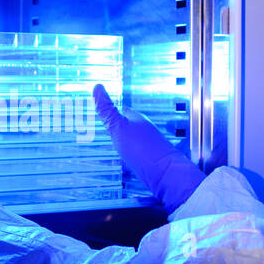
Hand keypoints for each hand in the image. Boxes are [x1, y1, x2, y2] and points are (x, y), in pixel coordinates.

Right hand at [93, 83, 203, 211]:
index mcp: (138, 120)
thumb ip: (107, 111)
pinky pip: (136, 156)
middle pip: (129, 126)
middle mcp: (145, 132)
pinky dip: (129, 156)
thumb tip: (97, 87)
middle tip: (107, 126)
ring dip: (124, 142)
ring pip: (133, 141)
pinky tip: (125, 162)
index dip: (113, 110)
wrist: (165, 175)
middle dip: (118, 126)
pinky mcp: (150, 164)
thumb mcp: (118, 128)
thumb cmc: (144, 150)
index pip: (124, 111)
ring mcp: (149, 148)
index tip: (104, 108)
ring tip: (113, 143)